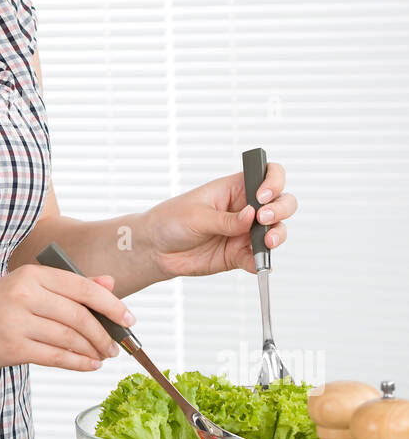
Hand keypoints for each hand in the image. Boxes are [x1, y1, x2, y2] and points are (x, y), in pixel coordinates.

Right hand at [0, 264, 135, 373]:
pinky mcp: (12, 348)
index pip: (83, 287)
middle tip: (116, 346)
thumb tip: (110, 283)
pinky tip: (88, 365)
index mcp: (32, 274)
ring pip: (69, 338)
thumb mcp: (27, 287)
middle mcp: (25, 294)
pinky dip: (78, 363)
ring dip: (92, 351)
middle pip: (79, 315)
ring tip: (103, 356)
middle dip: (104, 334)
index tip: (128, 319)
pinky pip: (56, 357)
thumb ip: (68, 285)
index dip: (111, 304)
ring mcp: (17, 322)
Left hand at [143, 161, 297, 278]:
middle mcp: (246, 208)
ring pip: (276, 231)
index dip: (274, 181)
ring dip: (277, 236)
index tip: (262, 195)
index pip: (268, 174)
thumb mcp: (197, 215)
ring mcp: (245, 232)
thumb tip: (251, 217)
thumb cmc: (172, 220)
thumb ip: (225, 219)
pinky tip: (259, 264)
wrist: (156, 249)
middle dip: (281, 209)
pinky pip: (259, 259)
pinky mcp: (240, 254)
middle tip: (264, 219)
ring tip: (266, 243)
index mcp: (235, 188)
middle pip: (281, 202)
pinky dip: (263, 262)